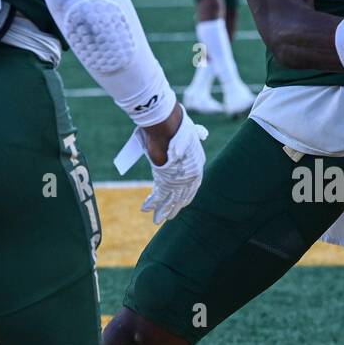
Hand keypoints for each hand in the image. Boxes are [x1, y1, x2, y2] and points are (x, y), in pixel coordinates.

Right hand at [138, 105, 207, 224]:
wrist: (169, 124)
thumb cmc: (177, 126)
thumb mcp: (186, 134)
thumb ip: (189, 140)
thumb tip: (199, 136)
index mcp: (197, 164)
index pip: (193, 186)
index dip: (186, 197)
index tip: (180, 204)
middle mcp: (191, 174)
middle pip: (182, 196)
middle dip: (174, 208)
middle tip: (169, 217)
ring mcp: (178, 178)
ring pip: (170, 199)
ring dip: (162, 211)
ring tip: (156, 221)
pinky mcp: (165, 178)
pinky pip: (158, 195)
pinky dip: (151, 203)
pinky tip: (145, 209)